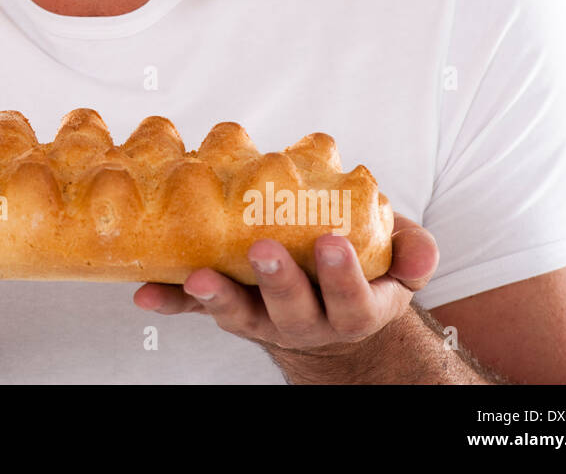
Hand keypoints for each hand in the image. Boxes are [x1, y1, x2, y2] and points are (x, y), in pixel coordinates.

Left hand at [132, 213, 438, 354]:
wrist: (329, 302)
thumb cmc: (360, 264)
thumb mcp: (395, 256)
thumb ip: (412, 250)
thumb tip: (421, 253)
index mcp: (353, 309)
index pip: (352, 299)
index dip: (341, 275)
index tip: (330, 243)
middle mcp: (306, 321)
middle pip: (292, 310)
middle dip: (279, 281)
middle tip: (264, 249)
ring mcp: (261, 318)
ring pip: (240, 315)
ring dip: (217, 297)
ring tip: (197, 277)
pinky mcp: (225, 306)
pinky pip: (195, 309)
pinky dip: (169, 302)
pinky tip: (145, 294)